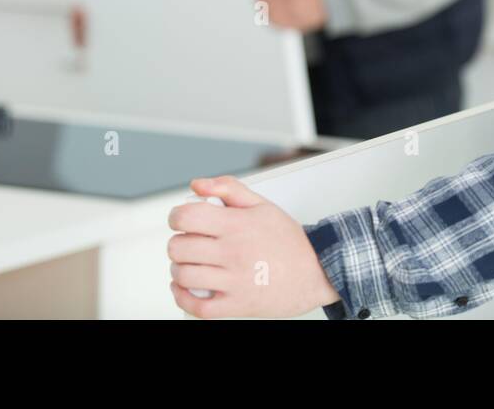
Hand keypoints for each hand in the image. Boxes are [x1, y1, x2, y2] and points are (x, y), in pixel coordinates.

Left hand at [167, 176, 341, 318]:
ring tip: (190, 265)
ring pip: (183, 276)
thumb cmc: (289, 241)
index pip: (186, 217)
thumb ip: (228, 189)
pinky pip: (197, 307)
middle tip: (187, 244)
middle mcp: (233, 252)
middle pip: (179, 248)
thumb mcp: (262, 205)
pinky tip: (185, 289)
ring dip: (179, 270)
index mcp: (237, 225)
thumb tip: (197, 185)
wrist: (317, 272)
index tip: (181, 220)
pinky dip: (182, 298)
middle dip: (177, 244)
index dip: (176, 217)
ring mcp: (234, 281)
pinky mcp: (237, 305)